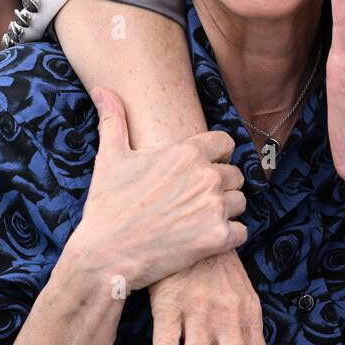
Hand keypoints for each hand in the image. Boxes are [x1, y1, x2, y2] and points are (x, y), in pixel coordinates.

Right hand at [68, 87, 247, 289]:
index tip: (206, 167)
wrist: (105, 254)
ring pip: (240, 203)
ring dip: (226, 210)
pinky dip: (228, 237)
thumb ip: (113, 120)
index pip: (225, 143)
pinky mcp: (218, 238)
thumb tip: (103, 90)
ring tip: (200, 219)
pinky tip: (206, 239)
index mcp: (186, 153)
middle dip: (221, 186)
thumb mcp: (110, 158)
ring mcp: (214, 208)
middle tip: (197, 200)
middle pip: (235, 175)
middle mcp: (206, 177)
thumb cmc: (107, 205)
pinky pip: (241, 232)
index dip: (218, 155)